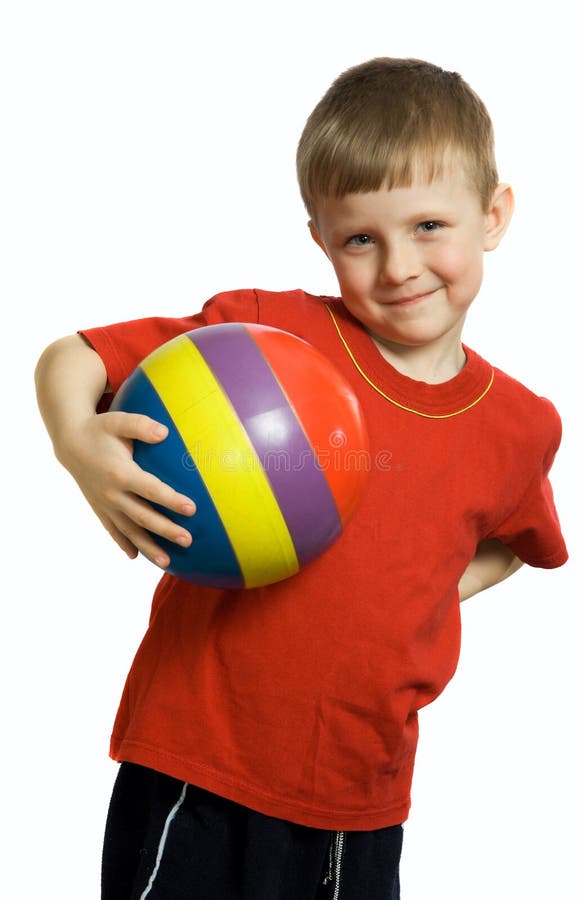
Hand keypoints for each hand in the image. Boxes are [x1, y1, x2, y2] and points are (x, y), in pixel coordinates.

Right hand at [56, 410, 195, 566]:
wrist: (70, 444)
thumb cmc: (100, 429)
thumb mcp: (118, 421)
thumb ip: (141, 425)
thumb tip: (164, 432)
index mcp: (120, 472)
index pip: (150, 489)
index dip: (170, 499)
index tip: (192, 508)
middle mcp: (111, 493)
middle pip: (142, 516)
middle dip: (165, 530)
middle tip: (187, 540)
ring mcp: (104, 504)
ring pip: (129, 530)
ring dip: (148, 547)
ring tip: (168, 563)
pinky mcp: (99, 509)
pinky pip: (113, 530)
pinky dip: (124, 544)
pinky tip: (136, 557)